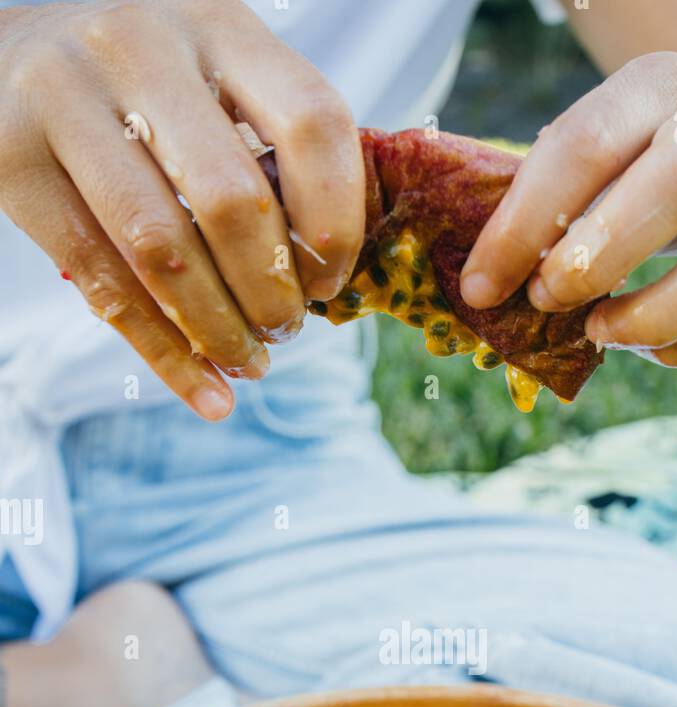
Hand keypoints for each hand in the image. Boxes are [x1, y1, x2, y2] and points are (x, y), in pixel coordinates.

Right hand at [0, 0, 363, 416]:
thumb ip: (266, 145)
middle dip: (272, 291)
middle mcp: (141, 45)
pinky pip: (102, 282)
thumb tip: (330, 273)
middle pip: (233, 200)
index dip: (337, 220)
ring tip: (249, 363)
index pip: (311, 123)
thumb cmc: (140, 89)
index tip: (331, 280)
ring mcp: (66, 97)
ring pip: (163, 249)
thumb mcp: (211, 79)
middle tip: (285, 329)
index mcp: (217, 24)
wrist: (4, 55)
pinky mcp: (13, 159)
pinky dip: (164, 354)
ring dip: (220, 331)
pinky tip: (205, 392)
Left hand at [461, 52, 676, 365]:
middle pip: (674, 181)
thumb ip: (555, 200)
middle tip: (544, 299)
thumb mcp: (612, 150)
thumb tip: (486, 282)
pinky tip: (642, 345)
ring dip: (655, 312)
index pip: (586, 144)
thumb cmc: (662, 165)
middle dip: (596, 255)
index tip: (480, 285)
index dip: (523, 222)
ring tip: (599, 331)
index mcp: (663, 83)